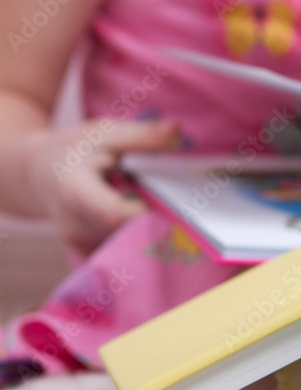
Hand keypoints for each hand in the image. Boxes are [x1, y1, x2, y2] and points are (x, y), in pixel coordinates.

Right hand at [21, 119, 178, 256]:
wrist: (36, 175)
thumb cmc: (73, 150)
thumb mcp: (104, 134)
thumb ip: (141, 137)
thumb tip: (176, 131)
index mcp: (76, 194)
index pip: (114, 215)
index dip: (145, 214)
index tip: (168, 206)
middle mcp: (77, 228)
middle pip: (132, 236)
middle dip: (159, 223)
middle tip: (171, 204)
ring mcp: (84, 248)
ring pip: (134, 248)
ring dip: (153, 230)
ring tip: (147, 206)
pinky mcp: (93, 258)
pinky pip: (128, 254)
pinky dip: (143, 239)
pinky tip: (138, 220)